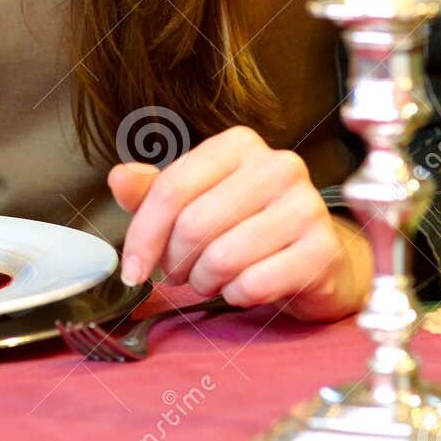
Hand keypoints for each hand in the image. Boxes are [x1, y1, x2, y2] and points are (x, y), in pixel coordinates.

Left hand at [108, 125, 373, 321]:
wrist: (318, 258)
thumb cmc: (250, 225)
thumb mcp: (199, 201)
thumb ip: (156, 192)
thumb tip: (118, 179)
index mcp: (240, 145)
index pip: (172, 188)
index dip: (143, 235)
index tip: (133, 270)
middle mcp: (278, 165)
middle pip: (194, 223)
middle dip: (175, 262)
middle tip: (179, 275)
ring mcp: (306, 205)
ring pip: (223, 256)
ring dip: (205, 281)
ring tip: (211, 280)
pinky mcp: (323, 250)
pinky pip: (255, 283)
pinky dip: (237, 295)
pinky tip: (243, 288)